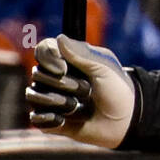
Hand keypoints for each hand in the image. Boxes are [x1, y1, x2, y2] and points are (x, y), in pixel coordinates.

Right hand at [25, 34, 135, 148]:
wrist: (125, 120)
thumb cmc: (117, 90)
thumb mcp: (104, 68)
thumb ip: (82, 55)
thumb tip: (60, 38)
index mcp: (67, 60)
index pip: (43, 50)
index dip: (47, 59)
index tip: (63, 69)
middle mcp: (54, 77)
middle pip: (37, 74)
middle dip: (64, 84)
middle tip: (87, 91)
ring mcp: (50, 99)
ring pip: (34, 96)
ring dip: (60, 102)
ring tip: (79, 107)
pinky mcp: (49, 120)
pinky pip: (36, 118)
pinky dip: (50, 119)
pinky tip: (64, 121)